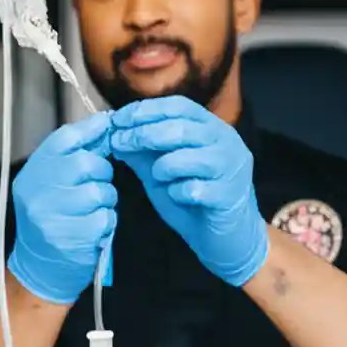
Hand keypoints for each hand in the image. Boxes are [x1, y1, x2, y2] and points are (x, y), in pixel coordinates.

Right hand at [8, 112, 117, 304]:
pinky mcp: (72, 237)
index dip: (91, 129)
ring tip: (94, 210)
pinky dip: (106, 222)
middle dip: (101, 172)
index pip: (63, 138)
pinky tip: (94, 229)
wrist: (39, 269)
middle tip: (98, 184)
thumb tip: (102, 127)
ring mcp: (52, 215)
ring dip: (106, 200)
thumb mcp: (49, 185)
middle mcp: (37, 191)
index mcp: (32, 173)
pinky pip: (105, 217)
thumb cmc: (51, 220)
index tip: (107, 127)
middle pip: (85, 163)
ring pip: (99, 191)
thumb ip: (70, 158)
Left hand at [110, 96, 268, 285]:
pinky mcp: (229, 195)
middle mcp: (226, 142)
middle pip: (180, 127)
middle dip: (143, 134)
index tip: (118, 119)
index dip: (146, 110)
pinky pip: (191, 189)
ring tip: (161, 179)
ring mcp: (231, 168)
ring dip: (162, 168)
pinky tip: (180, 198)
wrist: (228, 240)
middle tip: (119, 143)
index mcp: (212, 128)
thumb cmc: (195, 199)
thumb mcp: (164, 171)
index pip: (178, 106)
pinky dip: (177, 194)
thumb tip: (115, 134)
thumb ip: (144, 152)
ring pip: (184, 157)